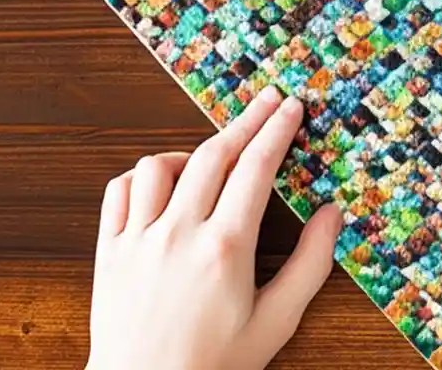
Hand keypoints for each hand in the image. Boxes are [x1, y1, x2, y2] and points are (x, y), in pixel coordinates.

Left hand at [87, 88, 342, 369]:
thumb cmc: (214, 365)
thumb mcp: (277, 322)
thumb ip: (310, 264)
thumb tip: (332, 214)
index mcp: (225, 249)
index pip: (256, 168)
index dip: (277, 130)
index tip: (292, 107)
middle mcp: (179, 234)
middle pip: (215, 153)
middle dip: (247, 119)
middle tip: (268, 99)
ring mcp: (138, 239)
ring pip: (161, 165)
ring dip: (192, 150)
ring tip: (215, 157)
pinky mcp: (109, 251)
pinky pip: (119, 190)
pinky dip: (143, 175)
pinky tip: (164, 183)